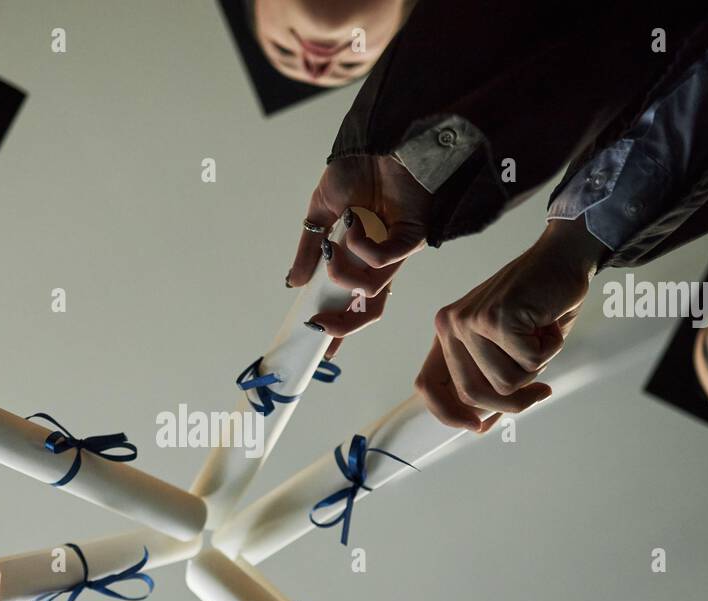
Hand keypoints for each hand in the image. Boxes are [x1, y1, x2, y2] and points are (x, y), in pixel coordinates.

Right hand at [287, 156, 431, 357]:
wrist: (376, 141)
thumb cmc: (357, 171)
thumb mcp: (321, 213)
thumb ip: (309, 248)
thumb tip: (294, 283)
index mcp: (364, 256)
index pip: (356, 302)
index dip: (340, 327)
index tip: (320, 352)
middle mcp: (386, 259)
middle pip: (373, 309)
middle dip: (345, 325)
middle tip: (319, 325)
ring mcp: (401, 250)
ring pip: (374, 288)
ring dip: (344, 276)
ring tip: (331, 250)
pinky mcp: (413, 235)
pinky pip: (385, 260)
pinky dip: (362, 249)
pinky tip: (353, 224)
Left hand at [418, 218, 605, 430]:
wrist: (562, 258)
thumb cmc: (538, 306)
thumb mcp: (507, 348)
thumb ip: (490, 379)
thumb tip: (481, 425)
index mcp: (446, 332)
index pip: (427, 385)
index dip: (447, 414)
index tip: (478, 428)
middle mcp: (450, 325)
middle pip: (473, 394)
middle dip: (513, 402)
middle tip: (542, 391)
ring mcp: (471, 321)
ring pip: (505, 383)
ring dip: (536, 369)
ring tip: (541, 336)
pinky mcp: (496, 319)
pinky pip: (529, 363)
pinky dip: (550, 350)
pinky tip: (549, 323)